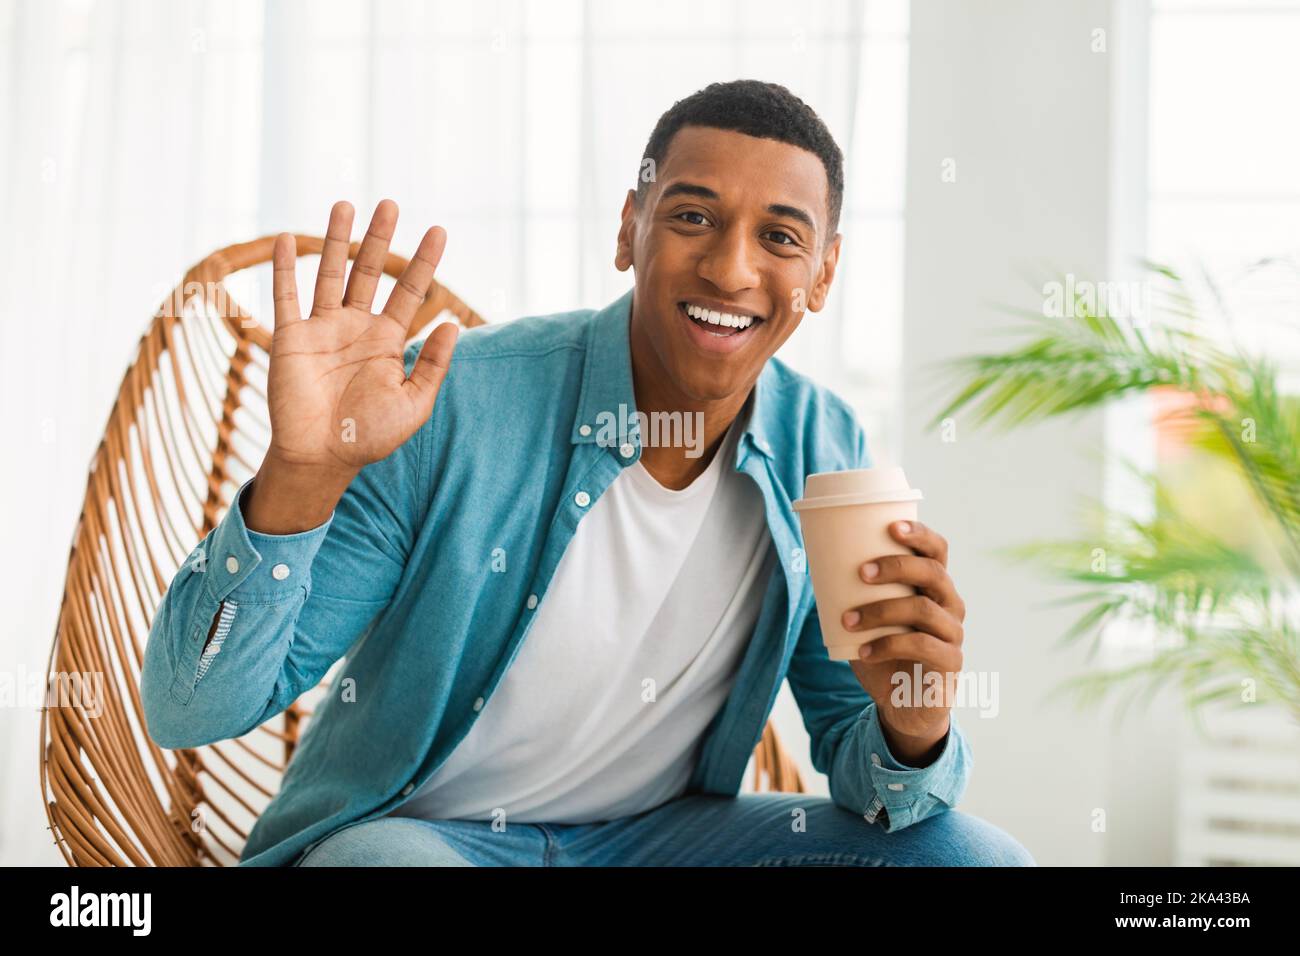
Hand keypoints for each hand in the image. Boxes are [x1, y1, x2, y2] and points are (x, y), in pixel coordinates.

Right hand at [265, 199, 458, 478]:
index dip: (424, 262)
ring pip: (329, 273)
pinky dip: (285, 268)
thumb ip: (433, 366)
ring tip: (345, 204)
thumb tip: (454, 325)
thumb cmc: (370, 436)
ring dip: (336, 239)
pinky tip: (286, 239)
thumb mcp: (414, 404)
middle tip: (391, 203)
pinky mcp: (290, 338)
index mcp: (386, 341)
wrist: (322, 458)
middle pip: (368, 271)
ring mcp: (322, 329)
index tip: (439, 231)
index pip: (409, 291)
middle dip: (379, 238)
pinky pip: (286, 297)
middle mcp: (355, 327)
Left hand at [842, 520, 965, 763]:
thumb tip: (814, 562)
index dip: (919, 535)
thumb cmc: (884, 652)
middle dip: (895, 566)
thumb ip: (854, 595)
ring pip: (923, 608)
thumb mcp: (870, 619)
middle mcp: (950, 604)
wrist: (903, 704)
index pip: (938, 550)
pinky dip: (888, 645)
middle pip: (933, 572)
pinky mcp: (950, 662)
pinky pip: (922, 646)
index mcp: (933, 586)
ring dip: (880, 610)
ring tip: (848, 620)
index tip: (891, 527)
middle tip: (861, 572)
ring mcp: (953, 633)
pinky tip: (864, 652)